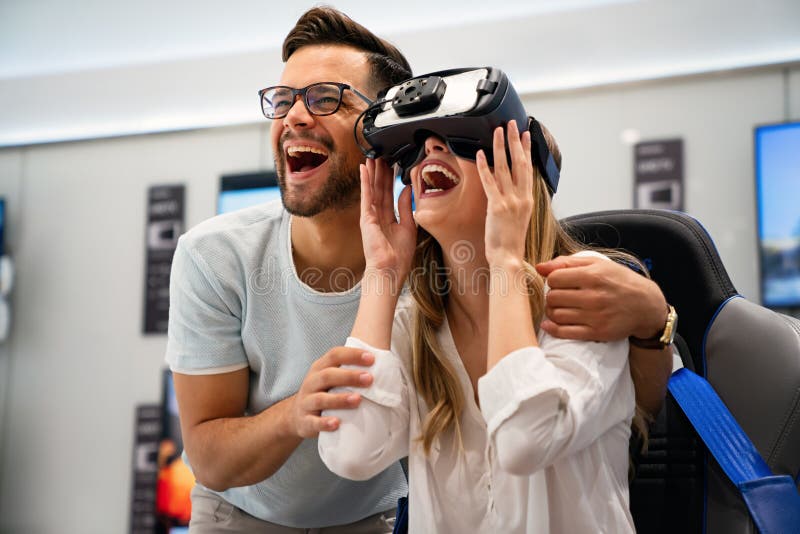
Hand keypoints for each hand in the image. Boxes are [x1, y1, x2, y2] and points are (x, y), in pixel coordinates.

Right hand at [289, 347, 374, 437]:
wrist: (296, 415)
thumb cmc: (322, 392)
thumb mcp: (330, 378)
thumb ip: (348, 370)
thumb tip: (382, 366)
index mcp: (319, 368)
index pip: (334, 355)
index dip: (352, 355)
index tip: (372, 358)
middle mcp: (311, 382)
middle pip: (328, 375)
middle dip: (349, 376)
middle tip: (370, 379)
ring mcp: (306, 402)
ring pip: (321, 399)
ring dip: (340, 399)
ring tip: (358, 399)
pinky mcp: (305, 421)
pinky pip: (313, 422)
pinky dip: (324, 423)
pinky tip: (337, 423)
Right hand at [360, 158, 415, 281]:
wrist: (389, 270)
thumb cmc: (398, 256)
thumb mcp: (409, 227)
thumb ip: (406, 208)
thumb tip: (407, 189)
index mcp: (389, 219)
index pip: (390, 194)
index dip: (391, 179)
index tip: (393, 164)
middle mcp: (378, 216)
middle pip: (380, 189)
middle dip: (381, 172)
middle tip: (383, 154)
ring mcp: (370, 216)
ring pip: (372, 189)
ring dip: (372, 172)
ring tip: (372, 156)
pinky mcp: (366, 217)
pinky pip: (366, 195)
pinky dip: (365, 181)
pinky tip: (364, 169)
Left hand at [476, 120, 533, 266]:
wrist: (508, 258)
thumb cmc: (511, 242)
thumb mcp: (519, 218)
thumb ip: (517, 202)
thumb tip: (512, 190)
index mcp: (528, 199)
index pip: (528, 168)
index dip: (527, 149)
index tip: (526, 134)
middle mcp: (522, 197)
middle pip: (519, 163)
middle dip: (515, 141)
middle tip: (512, 124)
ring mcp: (510, 201)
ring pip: (505, 168)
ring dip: (501, 148)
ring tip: (498, 132)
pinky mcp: (496, 207)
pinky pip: (489, 183)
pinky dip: (484, 167)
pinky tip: (480, 154)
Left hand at [535, 254, 667, 340]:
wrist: (646, 305)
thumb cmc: (619, 281)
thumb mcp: (598, 264)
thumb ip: (567, 262)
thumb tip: (539, 267)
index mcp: (593, 276)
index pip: (554, 279)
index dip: (552, 280)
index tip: (559, 282)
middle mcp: (594, 296)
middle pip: (553, 297)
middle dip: (551, 296)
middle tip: (559, 296)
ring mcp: (595, 316)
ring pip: (556, 315)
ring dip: (552, 311)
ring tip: (559, 307)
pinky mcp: (597, 333)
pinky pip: (565, 332)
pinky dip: (552, 328)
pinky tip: (550, 324)